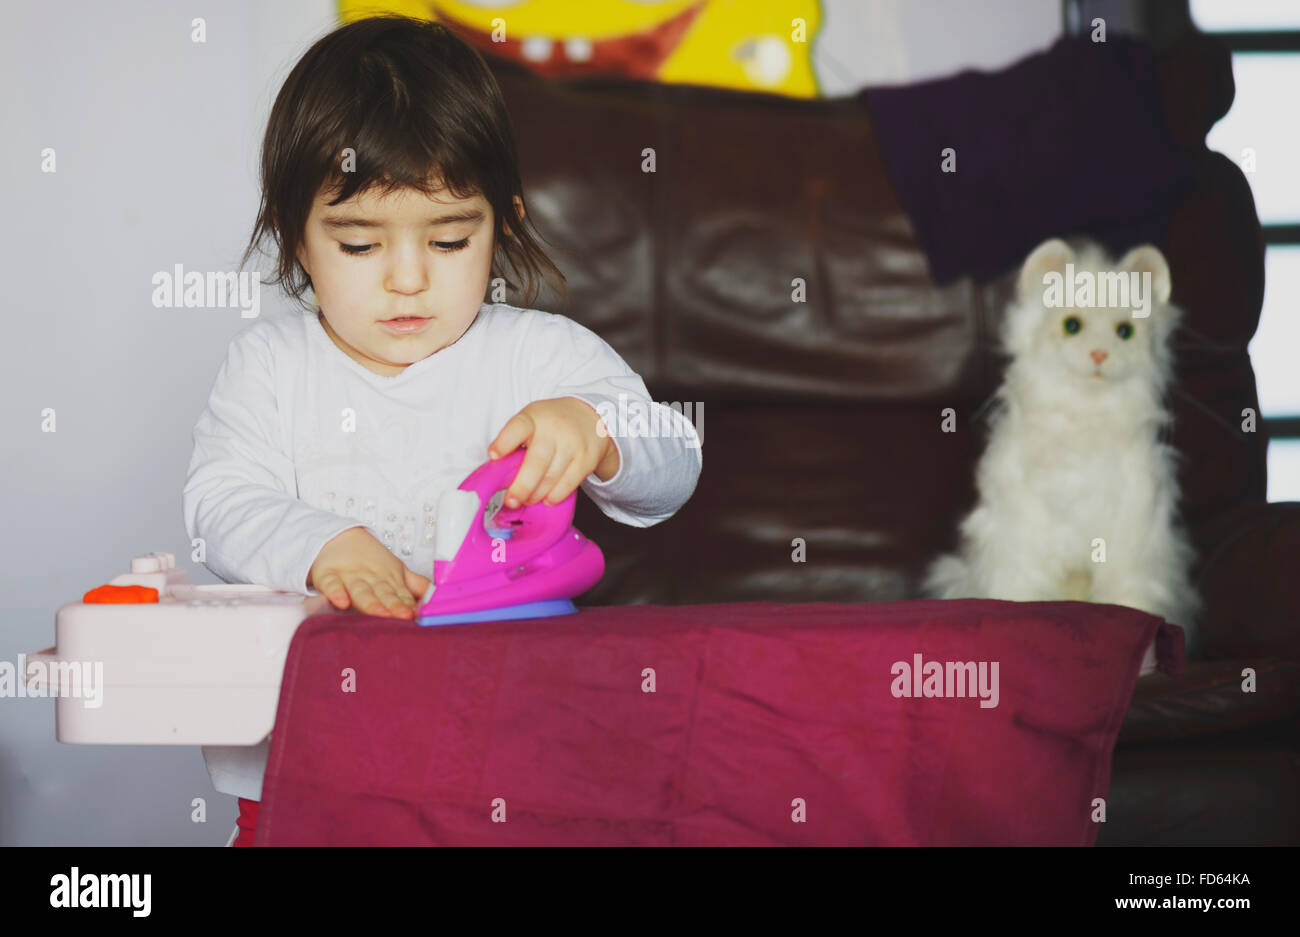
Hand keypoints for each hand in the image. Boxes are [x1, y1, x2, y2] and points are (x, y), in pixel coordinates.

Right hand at [307, 527, 430, 619]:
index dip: (407, 604)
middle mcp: (371, 578)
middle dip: (393, 605)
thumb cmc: (368, 561)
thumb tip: (435, 597)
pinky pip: (330, 584)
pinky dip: (335, 592)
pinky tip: (341, 602)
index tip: (417, 615)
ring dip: (370, 602)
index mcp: (389, 579)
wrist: (336, 537)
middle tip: (404, 615)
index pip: (400, 594)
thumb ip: (413, 586)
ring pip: (360, 591)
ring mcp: (349, 577)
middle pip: (383, 593)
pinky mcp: (327, 575)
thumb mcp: (393, 571)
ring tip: (379, 613)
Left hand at [487, 397, 618, 507]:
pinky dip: (556, 495)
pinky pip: (569, 483)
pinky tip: (547, 499)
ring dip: (537, 494)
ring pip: (552, 476)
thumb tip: (496, 472)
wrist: (589, 418)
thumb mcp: (532, 420)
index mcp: (534, 417)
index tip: (493, 456)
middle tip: (511, 501)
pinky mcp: (586, 458)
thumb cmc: (551, 423)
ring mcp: (572, 444)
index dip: (504, 442)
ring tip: (527, 500)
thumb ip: (515, 441)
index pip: (518, 428)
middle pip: (536, 462)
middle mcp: (554, 429)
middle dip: (522, 486)